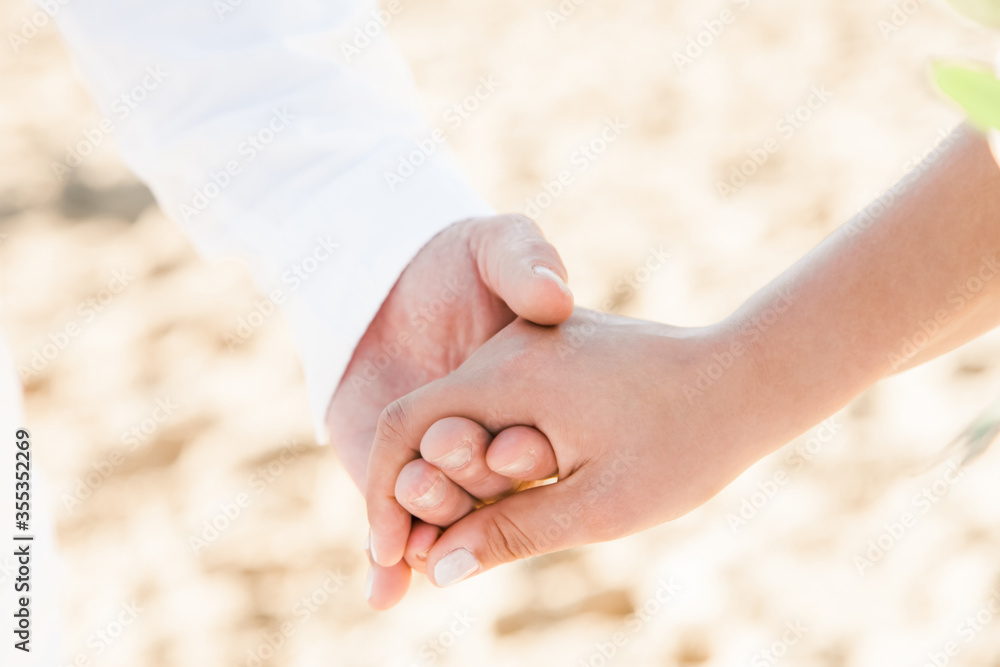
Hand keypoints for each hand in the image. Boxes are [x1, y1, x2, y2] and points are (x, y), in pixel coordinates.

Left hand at [325, 214, 573, 607]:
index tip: (512, 455)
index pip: (529, 442)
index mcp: (525, 398)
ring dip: (426, 526)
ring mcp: (442, 459)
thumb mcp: (496, 244)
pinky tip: (384, 588)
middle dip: (464, 490)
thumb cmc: (454, 251)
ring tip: (406, 528)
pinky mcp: (391, 469)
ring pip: (442, 510)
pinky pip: (396, 520)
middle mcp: (488, 436)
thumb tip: (555, 298)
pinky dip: (388, 560)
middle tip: (435, 477)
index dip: (521, 454)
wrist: (383, 266)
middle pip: (485, 484)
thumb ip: (527, 260)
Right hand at [367, 308, 785, 590]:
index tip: (391, 557)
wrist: (747, 377)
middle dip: (424, 493)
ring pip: (464, 415)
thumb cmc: (684, 443)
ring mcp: (530, 345)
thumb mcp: (598, 504)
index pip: (402, 427)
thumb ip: (511, 533)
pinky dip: (490, 452)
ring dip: (460, 476)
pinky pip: (498, 405)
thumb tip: (440, 572)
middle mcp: (507, 347)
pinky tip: (512, 496)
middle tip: (434, 560)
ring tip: (474, 538)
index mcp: (507, 374)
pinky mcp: (551, 353)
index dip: (385, 495)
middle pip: (430, 423)